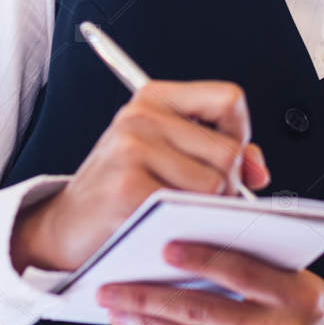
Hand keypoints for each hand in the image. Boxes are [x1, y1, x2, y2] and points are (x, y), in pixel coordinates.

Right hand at [11, 81, 269, 272]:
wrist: (66, 226)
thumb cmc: (122, 189)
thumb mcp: (168, 155)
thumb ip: (220, 152)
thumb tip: (258, 171)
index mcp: (154, 98)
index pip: (229, 99)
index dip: (240, 133)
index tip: (225, 156)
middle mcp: (141, 115)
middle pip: (229, 150)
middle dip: (226, 184)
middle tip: (193, 197)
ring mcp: (131, 148)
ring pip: (215, 183)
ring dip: (205, 208)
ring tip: (173, 210)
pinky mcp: (128, 187)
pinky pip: (189, 208)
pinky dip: (186, 224)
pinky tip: (161, 223)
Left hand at [96, 242, 323, 324]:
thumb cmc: (323, 314)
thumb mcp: (308, 283)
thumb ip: (264, 267)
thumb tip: (203, 248)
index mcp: (301, 297)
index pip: (244, 272)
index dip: (202, 259)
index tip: (166, 247)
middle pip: (206, 311)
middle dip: (153, 297)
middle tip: (114, 286)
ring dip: (150, 321)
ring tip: (117, 305)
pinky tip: (146, 324)